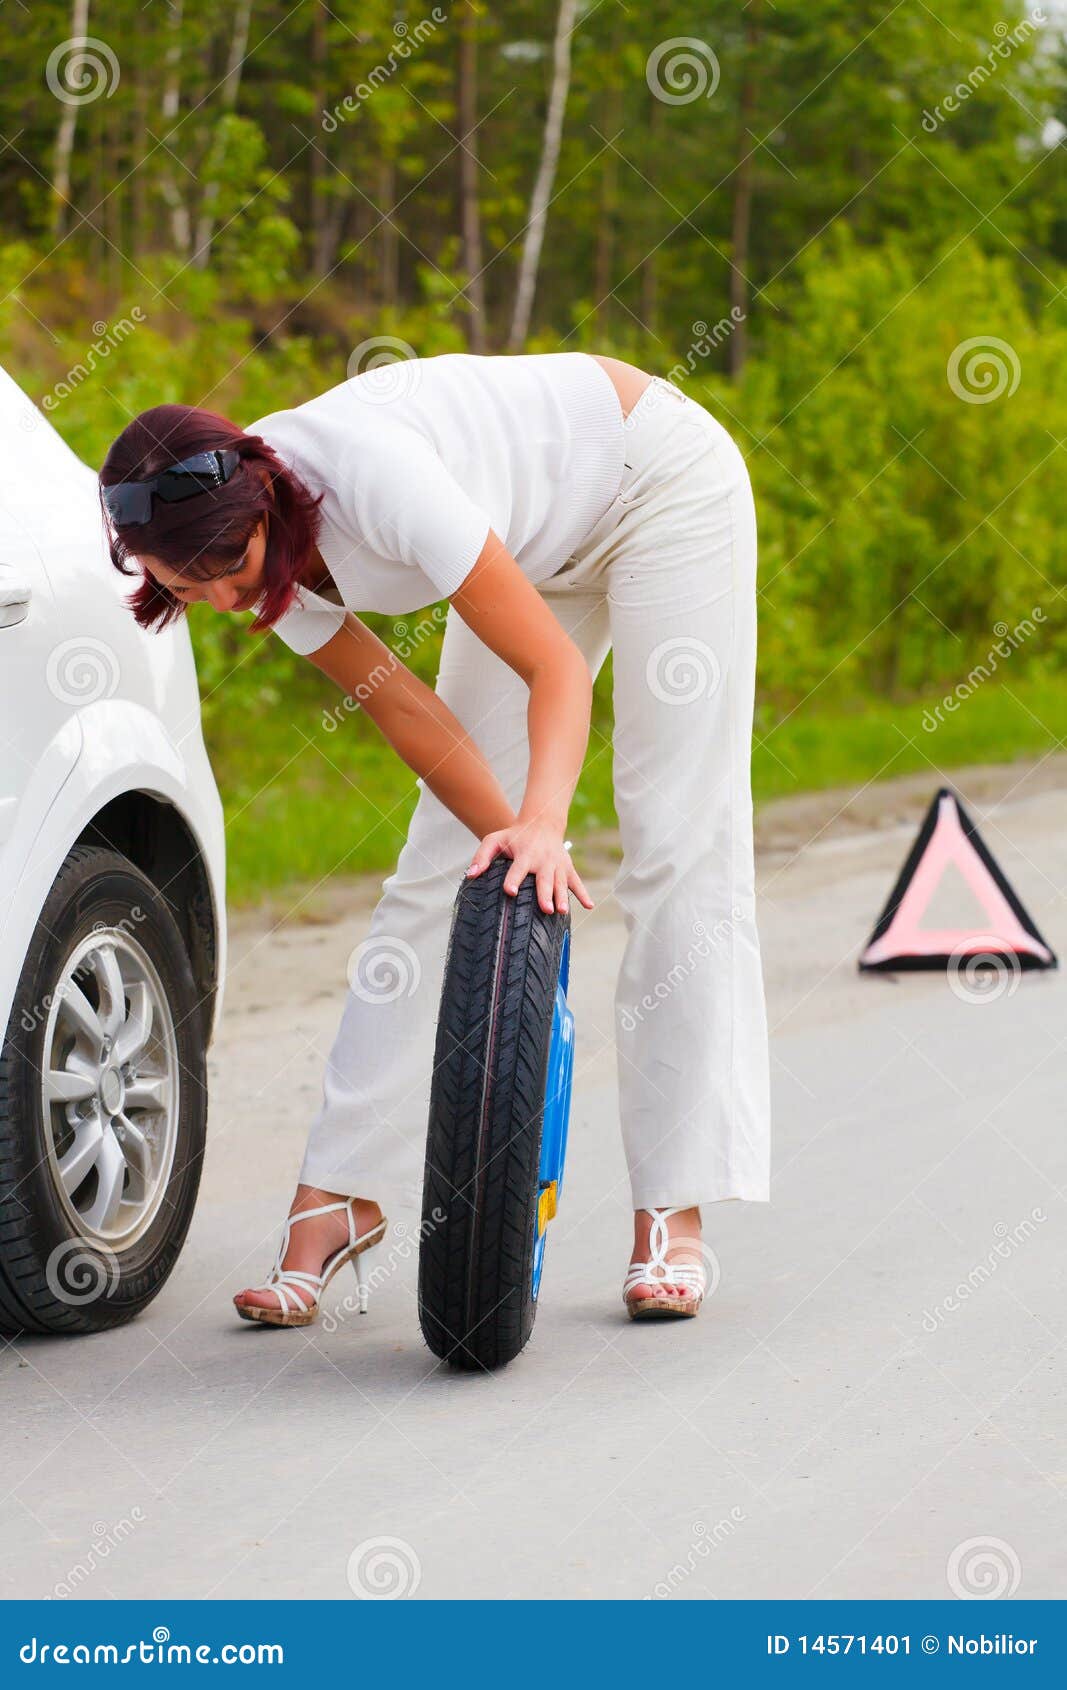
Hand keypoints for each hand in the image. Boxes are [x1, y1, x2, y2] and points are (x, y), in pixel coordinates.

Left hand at [467, 821, 593, 914]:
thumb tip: (470, 875)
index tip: (510, 892)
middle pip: (544, 879)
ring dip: (562, 897)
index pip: (518, 869)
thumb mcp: (495, 840)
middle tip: (545, 909)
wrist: (541, 823)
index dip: (514, 879)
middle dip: (545, 894)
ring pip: (560, 883)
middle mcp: (543, 860)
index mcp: (525, 854)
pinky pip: (576, 882)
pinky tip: (589, 905)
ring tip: (561, 912)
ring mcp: (557, 865)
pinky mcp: (567, 868)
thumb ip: (482, 856)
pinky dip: (583, 894)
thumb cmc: (514, 836)